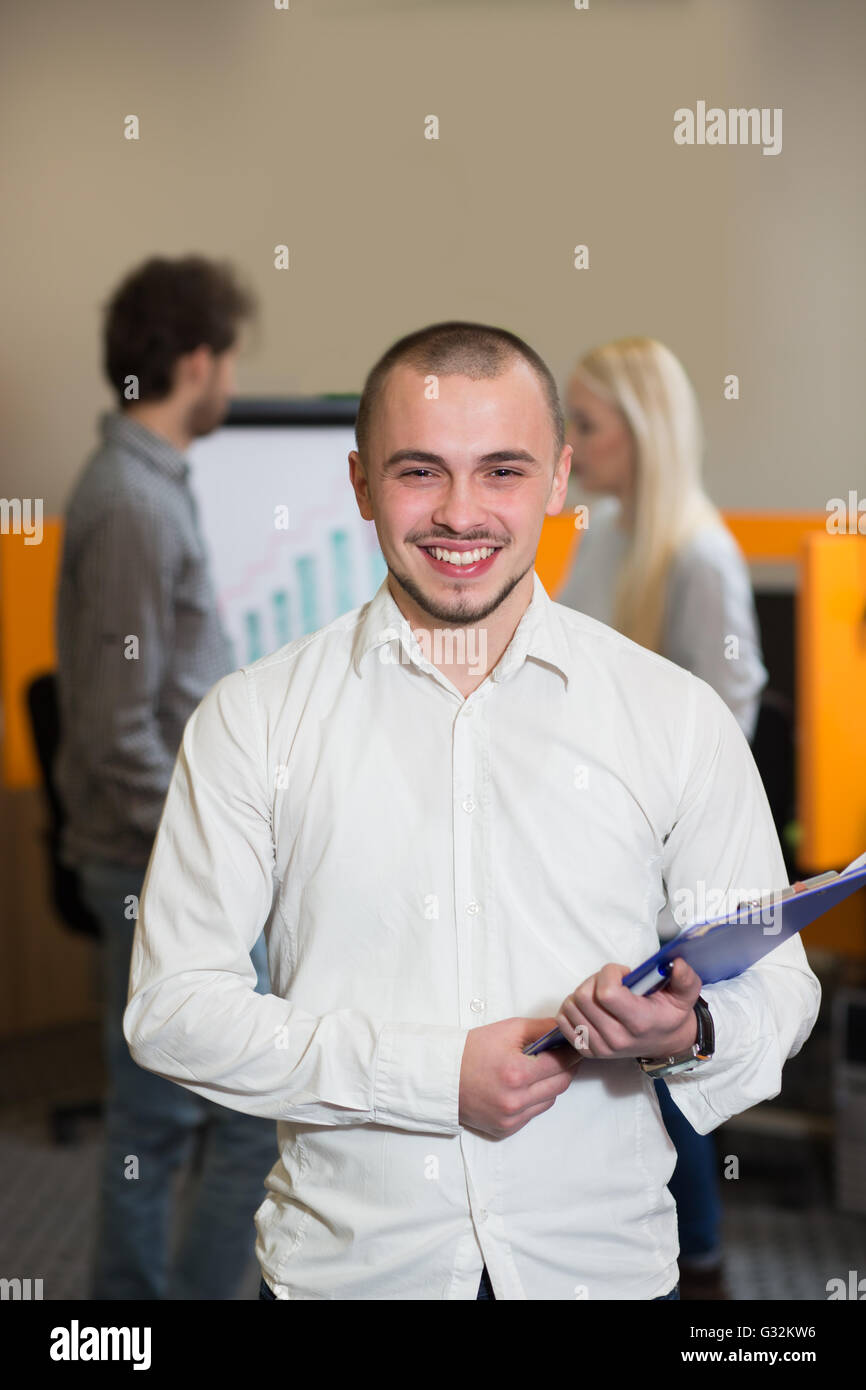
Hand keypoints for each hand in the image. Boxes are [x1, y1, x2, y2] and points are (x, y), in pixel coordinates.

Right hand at [458, 1016, 582, 1138]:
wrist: (442, 1076)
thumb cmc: (473, 1049)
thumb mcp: (508, 1029)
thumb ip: (542, 1028)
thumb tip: (567, 1029)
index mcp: (517, 1073)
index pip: (561, 1063)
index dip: (572, 1052)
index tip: (575, 1045)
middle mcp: (516, 1100)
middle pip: (560, 1084)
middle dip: (566, 1067)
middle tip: (565, 1055)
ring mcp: (511, 1118)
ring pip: (550, 1100)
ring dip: (550, 1084)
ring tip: (540, 1069)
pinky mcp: (506, 1129)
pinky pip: (533, 1113)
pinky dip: (534, 1099)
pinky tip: (523, 1086)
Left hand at [556, 958, 700, 1059]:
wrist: (666, 1042)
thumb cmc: (670, 1014)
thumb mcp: (685, 994)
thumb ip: (684, 978)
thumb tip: (677, 964)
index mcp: (640, 1023)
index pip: (607, 993)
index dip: (610, 973)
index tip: (622, 973)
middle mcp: (617, 1039)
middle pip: (584, 997)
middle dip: (595, 979)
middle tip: (612, 981)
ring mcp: (600, 1047)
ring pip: (571, 1006)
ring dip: (583, 991)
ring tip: (602, 994)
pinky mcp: (587, 1050)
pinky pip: (563, 1021)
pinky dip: (572, 1008)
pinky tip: (591, 1006)